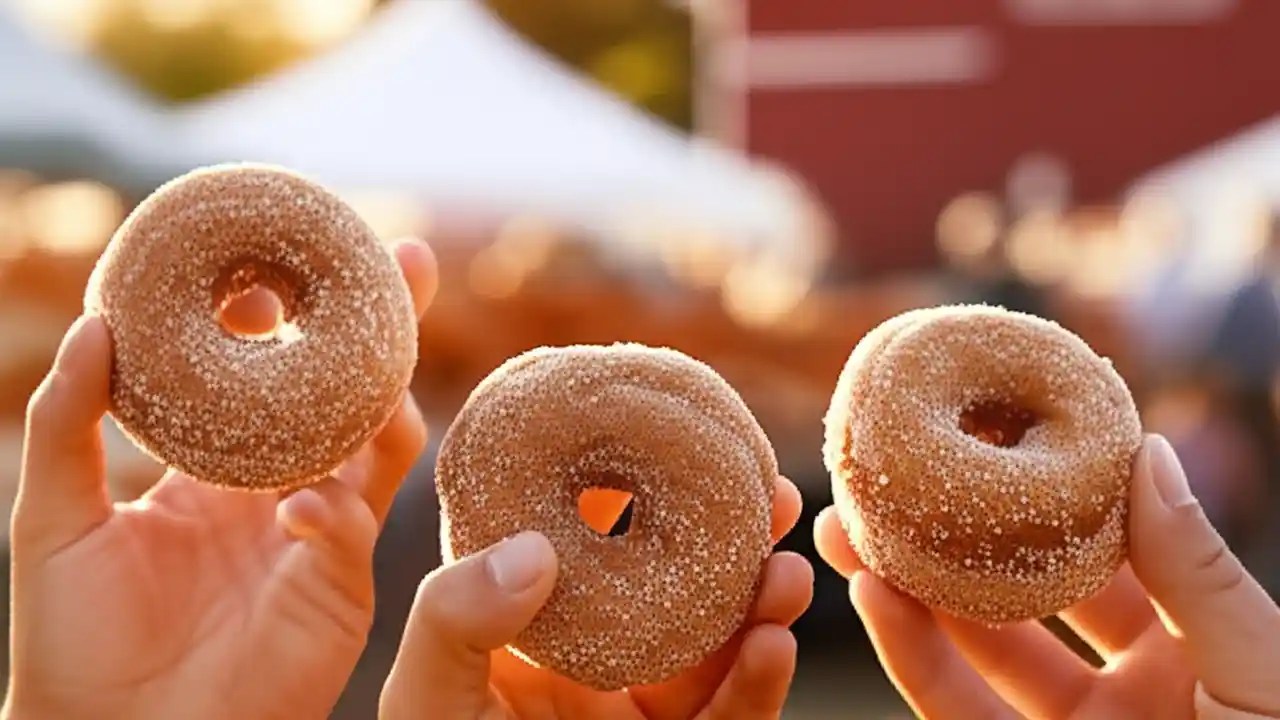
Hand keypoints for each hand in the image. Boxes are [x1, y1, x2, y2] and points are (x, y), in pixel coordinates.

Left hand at [4, 239, 437, 719]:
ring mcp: (315, 535)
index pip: (268, 371)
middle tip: (406, 262)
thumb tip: (94, 323)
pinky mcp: (334, 591)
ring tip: (380, 377)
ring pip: (377, 452)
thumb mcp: (53, 518)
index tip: (283, 254)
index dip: (284, 312)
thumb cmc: (74, 638)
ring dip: (386, 407)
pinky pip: (349, 535)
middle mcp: (281, 487)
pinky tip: (299, 510)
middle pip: (348, 393)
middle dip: (382, 329)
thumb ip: (67, 424)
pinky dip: (332, 513)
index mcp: (221, 466)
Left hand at [380, 478, 811, 718]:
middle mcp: (595, 655)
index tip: (677, 437)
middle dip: (731, 538)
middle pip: (677, 581)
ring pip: (718, 645)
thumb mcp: (426, 698)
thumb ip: (452, 622)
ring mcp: (639, 708)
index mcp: (534, 621)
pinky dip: (757, 685)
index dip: (636, 482)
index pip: (591, 536)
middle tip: (770, 494)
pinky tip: (772, 649)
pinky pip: (728, 719)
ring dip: (761, 606)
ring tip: (787, 576)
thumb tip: (532, 550)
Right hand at [815, 434, 1279, 718]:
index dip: (1049, 490)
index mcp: (1201, 644)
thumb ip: (1200, 571)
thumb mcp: (1267, 674)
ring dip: (911, 588)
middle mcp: (1133, 683)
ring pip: (976, 649)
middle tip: (898, 478)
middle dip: (958, 535)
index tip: (992, 432)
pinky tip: (876, 601)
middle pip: (1026, 591)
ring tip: (854, 530)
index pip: (1110, 547)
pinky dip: (913, 657)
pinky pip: (957, 711)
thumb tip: (1149, 450)